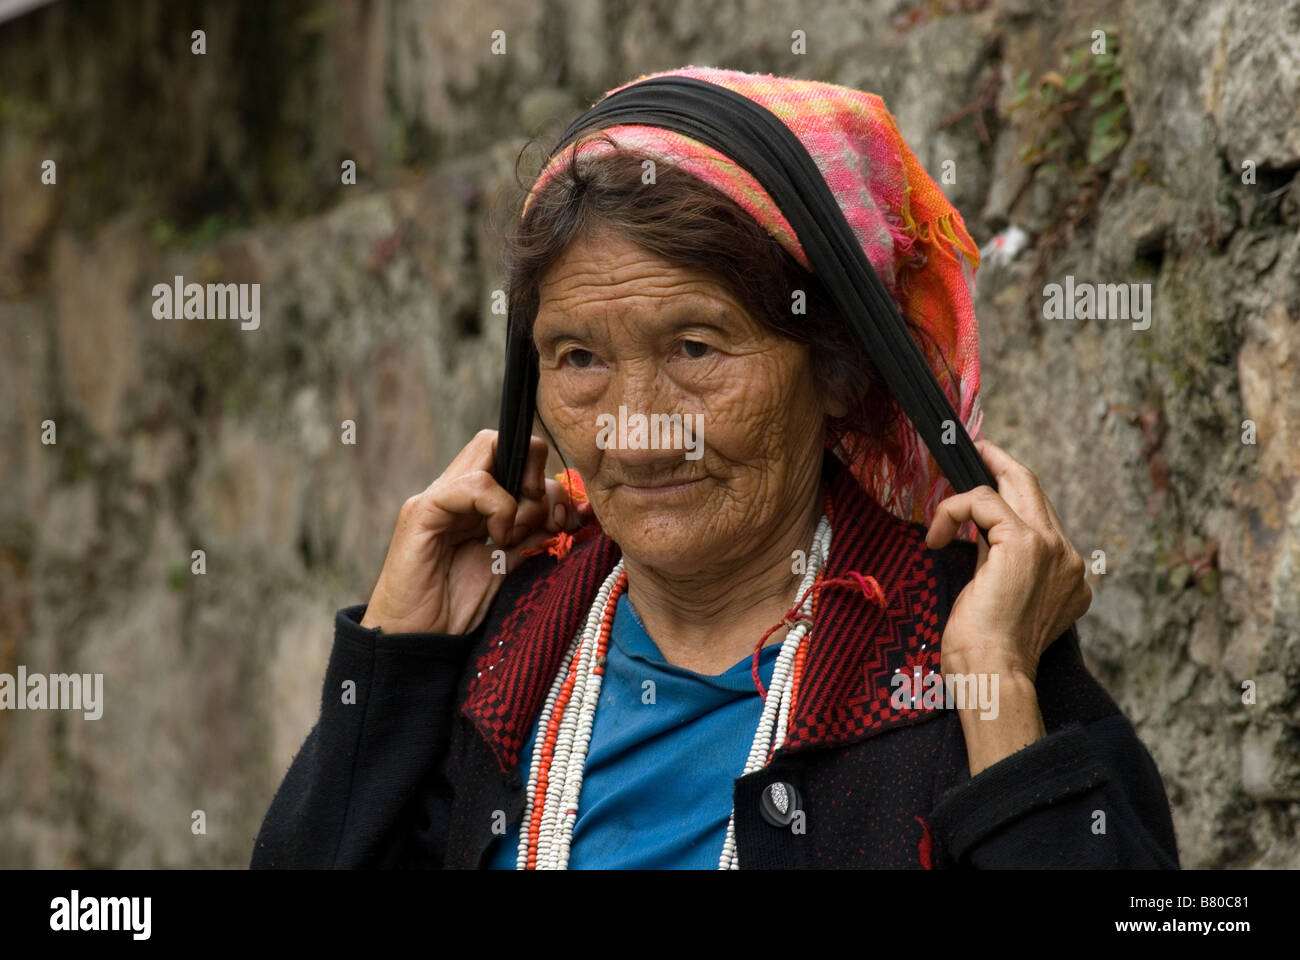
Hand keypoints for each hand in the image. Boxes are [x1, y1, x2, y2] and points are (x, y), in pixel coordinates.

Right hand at [360, 430, 591, 635]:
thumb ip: (531, 537)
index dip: (545, 475)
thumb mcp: (507, 566)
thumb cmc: (453, 608)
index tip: (563, 517)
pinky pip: (474, 483)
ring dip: (522, 494)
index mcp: (475, 503)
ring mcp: (438, 497)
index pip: (513, 455)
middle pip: (502, 440)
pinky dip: (500, 506)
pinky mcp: (423, 511)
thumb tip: (569, 515)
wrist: (414, 642)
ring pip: (490, 447)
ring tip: (517, 536)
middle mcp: (457, 492)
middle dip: (538, 473)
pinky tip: (499, 539)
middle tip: (547, 519)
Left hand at [924, 438, 1090, 683]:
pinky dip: (953, 510)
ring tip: (948, 484)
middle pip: (1036, 490)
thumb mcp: (1001, 598)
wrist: (993, 673)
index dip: (1012, 496)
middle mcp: (1069, 558)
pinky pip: (983, 502)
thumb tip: (979, 536)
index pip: (1042, 518)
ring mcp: (1053, 548)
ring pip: (1015, 486)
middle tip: (978, 449)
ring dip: (975, 481)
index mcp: (1069, 575)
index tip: (986, 485)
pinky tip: (935, 537)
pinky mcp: (1025, 543)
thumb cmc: (987, 650)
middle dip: (1003, 465)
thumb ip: (1001, 564)